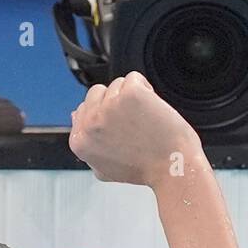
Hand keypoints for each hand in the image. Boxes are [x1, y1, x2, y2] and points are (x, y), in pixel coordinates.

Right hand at [68, 71, 202, 188]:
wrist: (172, 169)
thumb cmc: (144, 169)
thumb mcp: (104, 167)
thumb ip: (88, 144)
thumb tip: (75, 116)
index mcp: (80, 142)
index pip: (84, 109)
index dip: (107, 116)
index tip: (122, 132)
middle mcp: (90, 124)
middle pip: (97, 92)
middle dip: (116, 104)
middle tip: (134, 128)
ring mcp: (108, 107)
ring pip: (117, 85)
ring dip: (133, 99)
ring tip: (145, 122)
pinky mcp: (130, 94)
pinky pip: (134, 78)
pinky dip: (146, 90)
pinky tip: (152, 111)